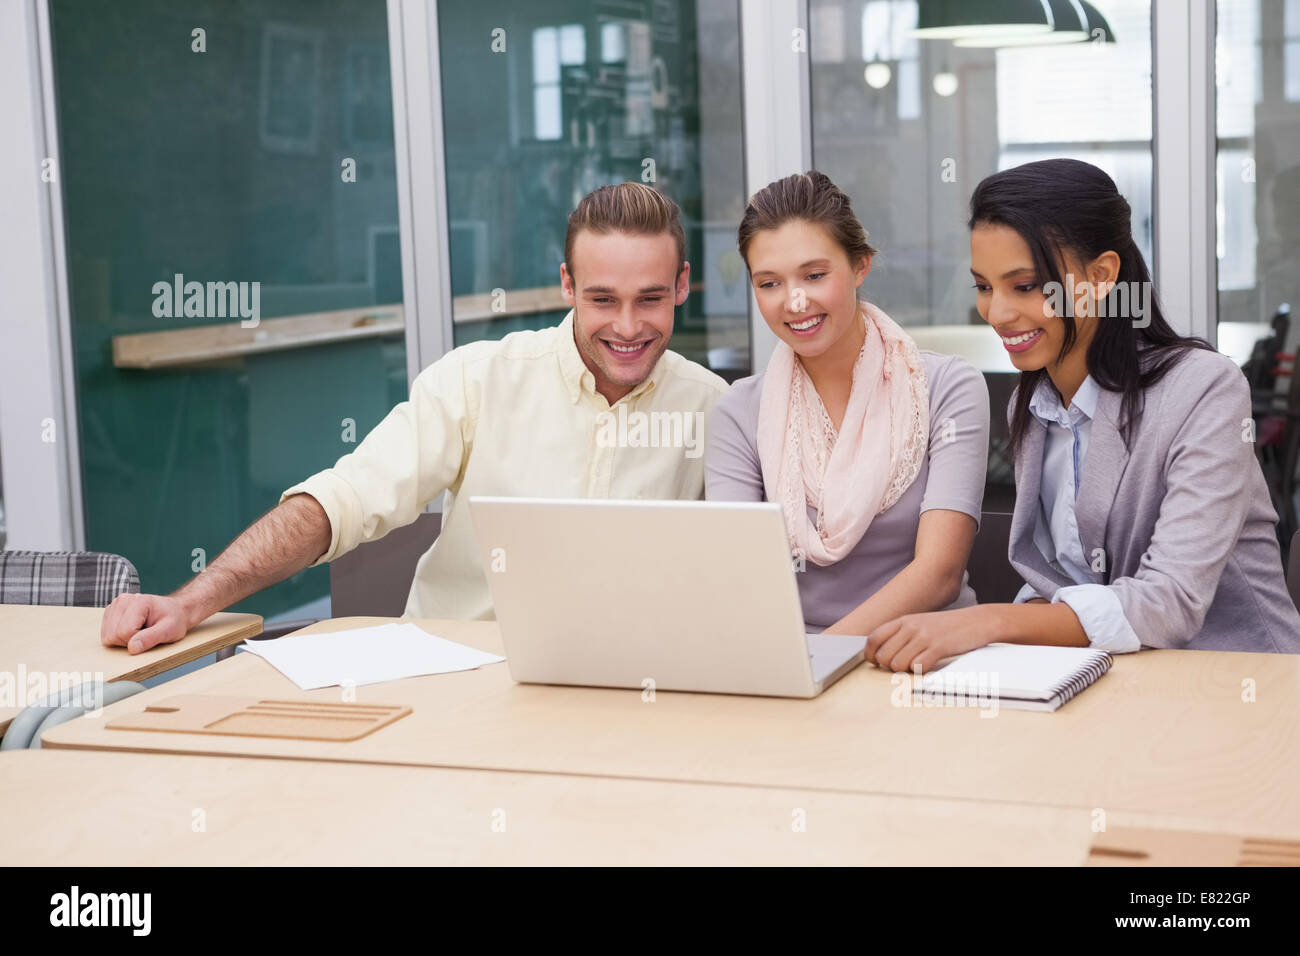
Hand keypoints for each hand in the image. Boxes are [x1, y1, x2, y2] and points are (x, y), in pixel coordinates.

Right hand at [100, 592, 189, 653]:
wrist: (173, 611)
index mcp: (138, 602)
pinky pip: (105, 635)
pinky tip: (132, 630)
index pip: (124, 633)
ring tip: (139, 630)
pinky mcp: (110, 613)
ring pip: (107, 637)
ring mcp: (114, 606)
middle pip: (112, 635)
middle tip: (145, 633)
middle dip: (129, 641)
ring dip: (123, 640)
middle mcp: (122, 601)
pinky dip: (118, 637)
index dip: (138, 640)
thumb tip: (132, 648)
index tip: (151, 633)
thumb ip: (151, 638)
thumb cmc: (173, 619)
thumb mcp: (170, 630)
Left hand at [865, 605, 1002, 672]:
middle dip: (890, 667)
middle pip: (884, 656)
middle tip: (903, 666)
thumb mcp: (920, 622)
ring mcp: (924, 636)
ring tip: (918, 665)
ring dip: (906, 670)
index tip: (876, 663)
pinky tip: (928, 666)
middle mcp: (910, 627)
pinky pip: (917, 667)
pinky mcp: (938, 647)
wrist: (977, 621)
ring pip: (898, 664)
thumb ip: (901, 633)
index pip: (873, 638)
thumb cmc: (948, 626)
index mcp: (903, 620)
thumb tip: (881, 651)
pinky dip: (920, 672)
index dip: (870, 655)